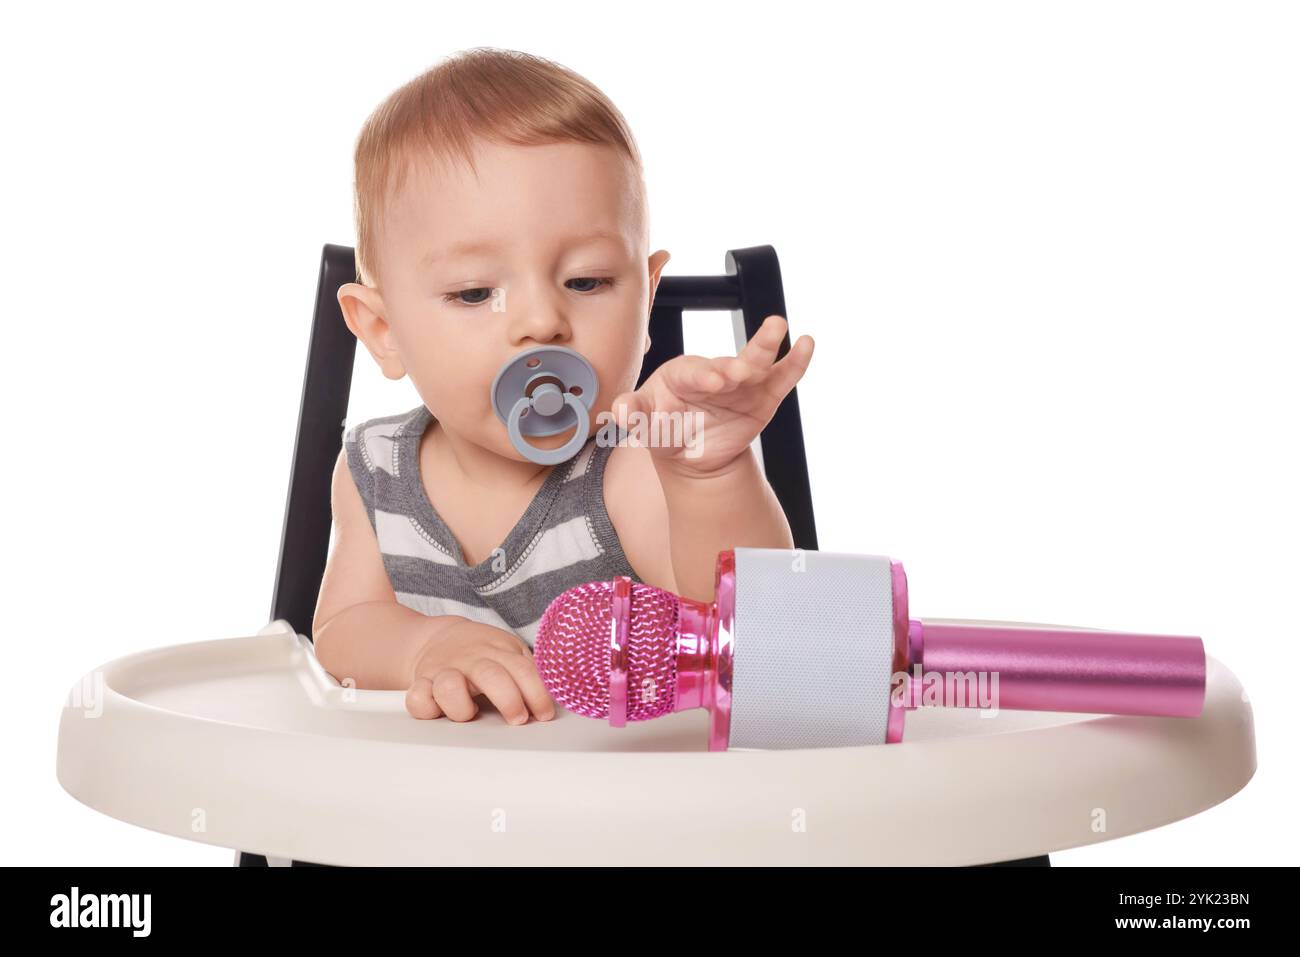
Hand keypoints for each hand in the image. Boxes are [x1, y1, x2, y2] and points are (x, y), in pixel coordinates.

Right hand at [405, 618, 555, 723]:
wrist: (438, 638)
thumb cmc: (481, 652)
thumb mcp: (509, 652)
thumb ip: (528, 671)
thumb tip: (558, 692)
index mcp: (497, 652)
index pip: (523, 670)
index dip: (537, 693)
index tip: (545, 714)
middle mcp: (470, 661)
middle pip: (490, 676)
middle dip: (508, 700)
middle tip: (519, 718)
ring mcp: (444, 671)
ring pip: (449, 686)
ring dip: (462, 706)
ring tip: (471, 714)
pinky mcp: (421, 683)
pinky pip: (417, 698)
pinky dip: (426, 707)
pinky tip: (439, 712)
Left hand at [609, 314, 813, 476]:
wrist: (692, 455)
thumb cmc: (665, 430)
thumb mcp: (646, 426)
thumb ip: (634, 416)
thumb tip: (621, 411)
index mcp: (680, 375)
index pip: (691, 372)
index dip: (702, 376)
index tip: (713, 381)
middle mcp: (714, 372)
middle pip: (726, 363)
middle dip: (734, 366)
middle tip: (740, 371)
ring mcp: (742, 382)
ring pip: (756, 361)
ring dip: (766, 345)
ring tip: (777, 326)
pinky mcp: (765, 395)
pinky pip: (782, 376)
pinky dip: (796, 361)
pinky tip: (806, 344)